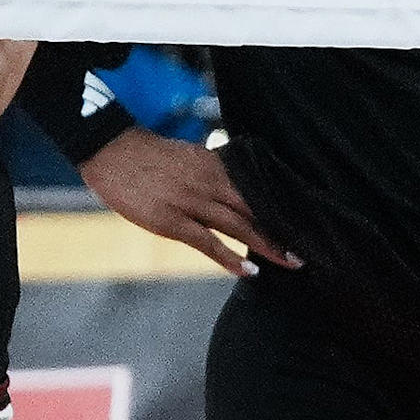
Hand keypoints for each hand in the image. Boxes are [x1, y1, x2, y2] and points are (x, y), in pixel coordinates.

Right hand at [80, 129, 298, 276]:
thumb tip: (240, 190)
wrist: (109, 148)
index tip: (307, 222)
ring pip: (238, 226)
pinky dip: (230, 258)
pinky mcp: (170, 220)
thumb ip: (216, 174)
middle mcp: (209, 183)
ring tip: (291, 262)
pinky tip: (250, 271)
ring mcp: (189, 202)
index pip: (258, 189)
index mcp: (216, 167)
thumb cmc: (149, 157)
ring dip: (267, 245)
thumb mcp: (190, 158)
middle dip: (284, 229)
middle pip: (255, 208)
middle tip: (309, 247)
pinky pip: (207, 242)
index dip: (283, 208)